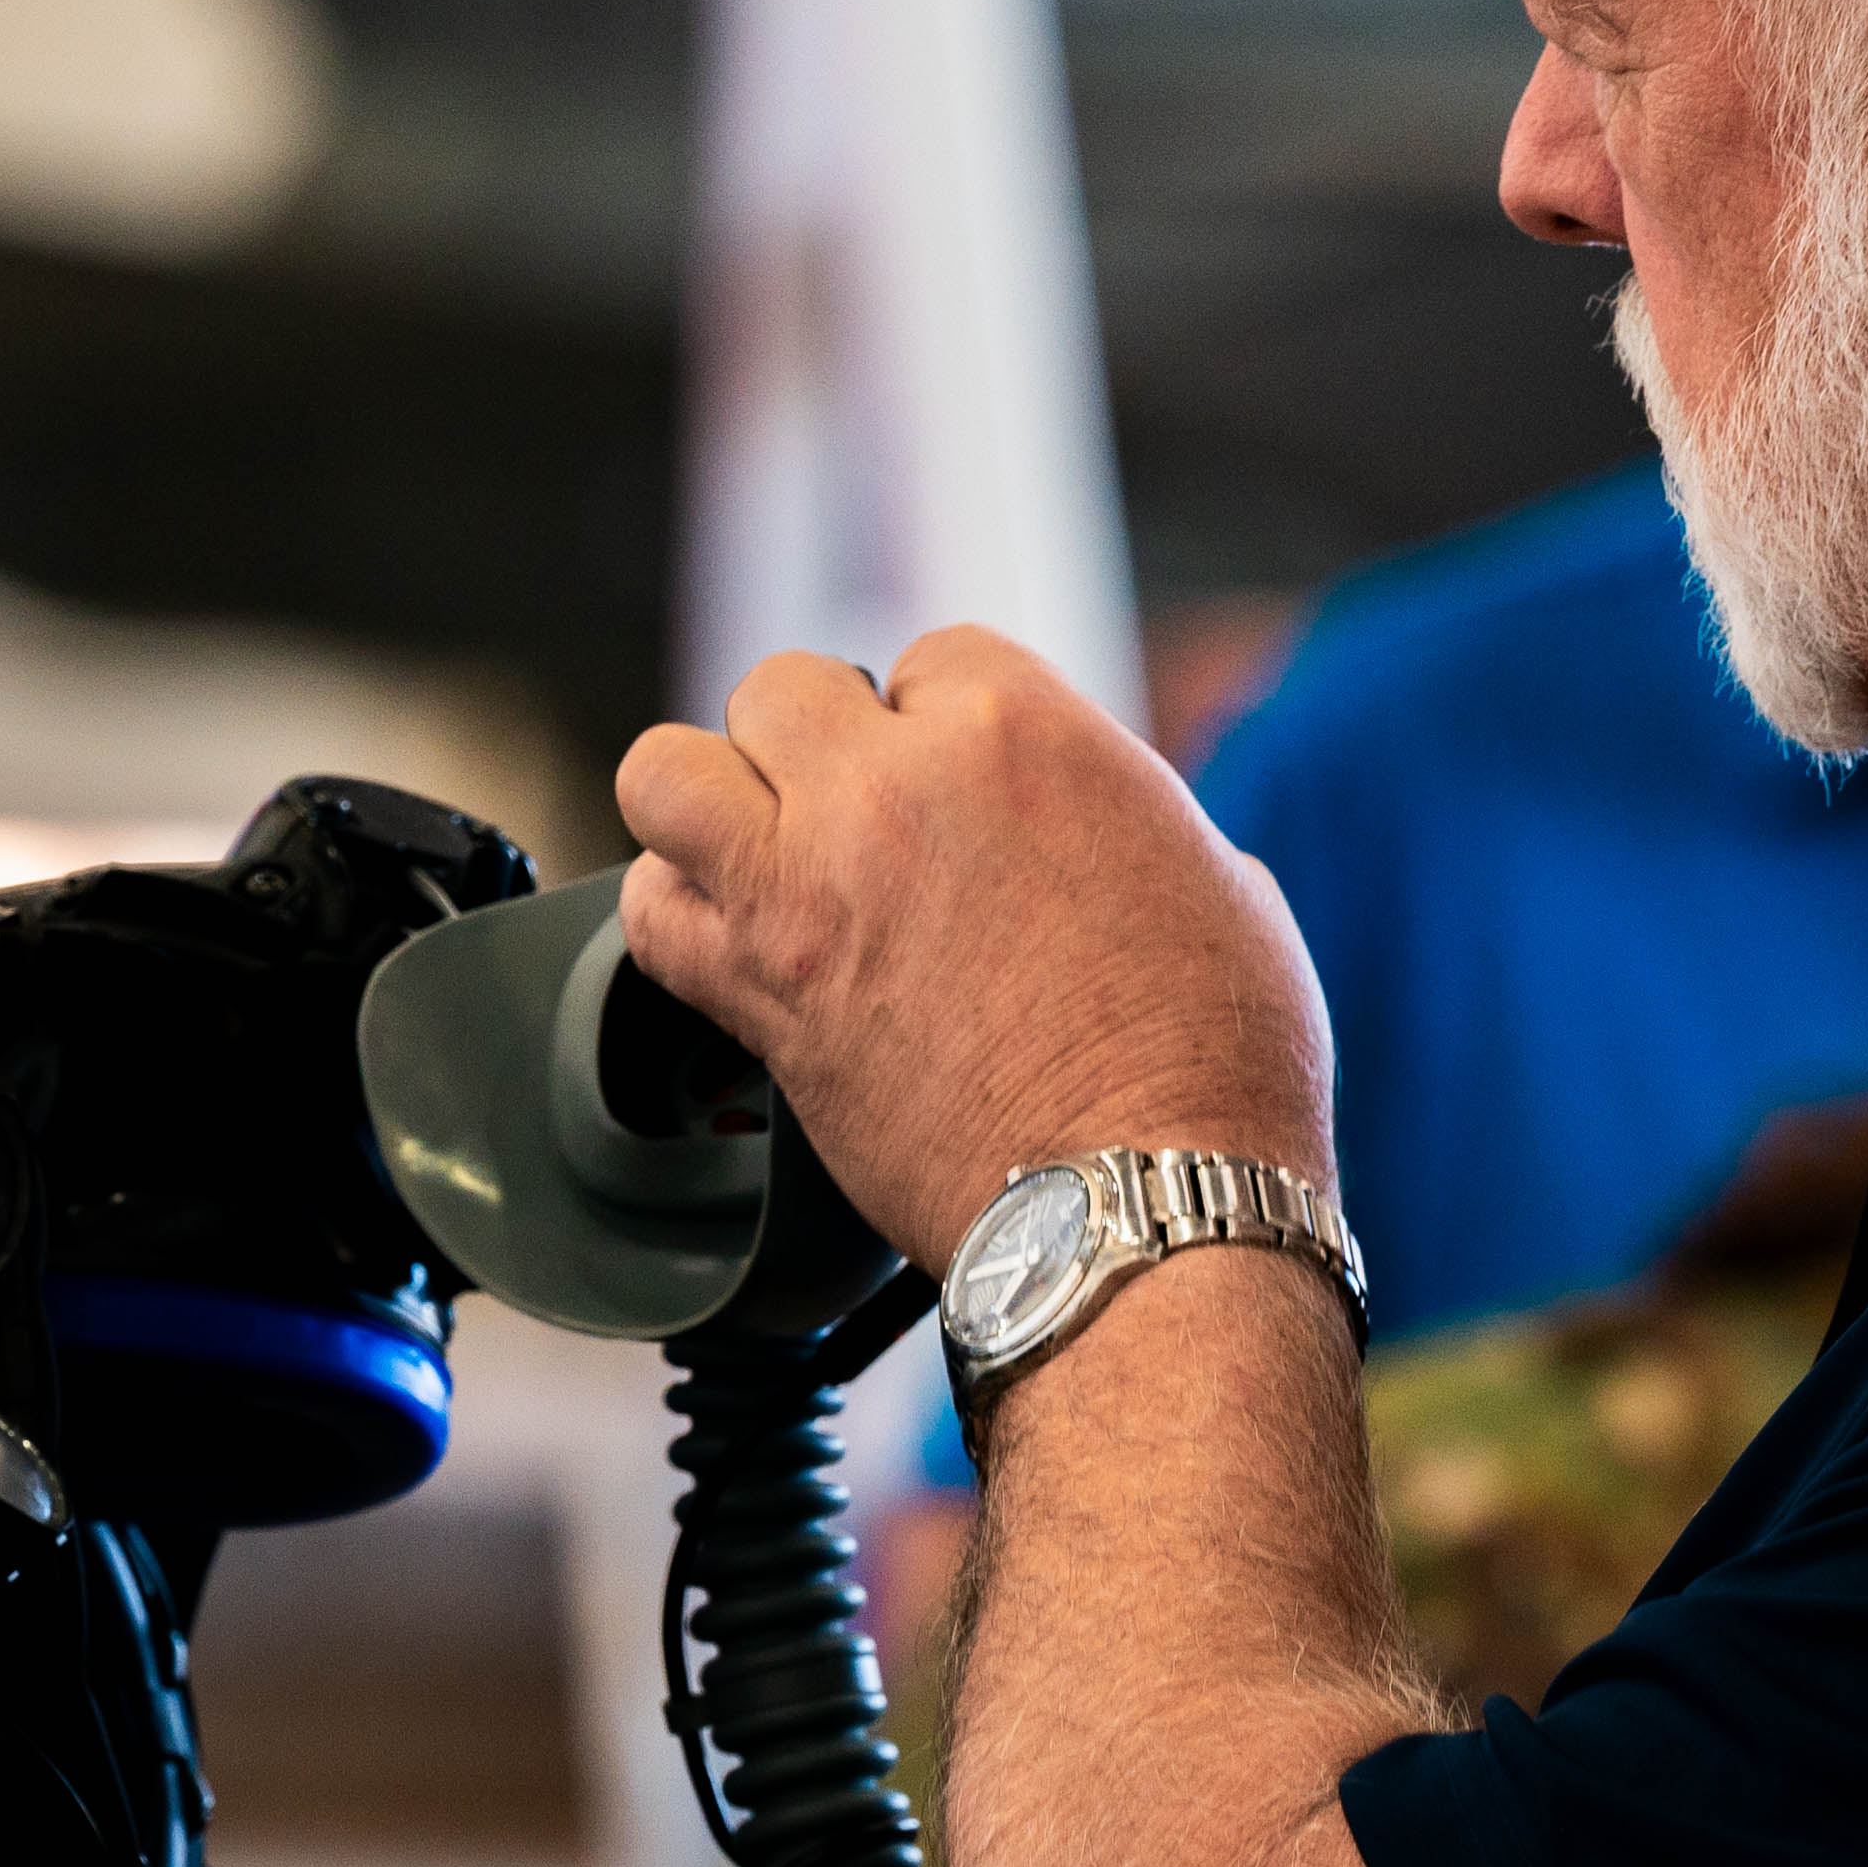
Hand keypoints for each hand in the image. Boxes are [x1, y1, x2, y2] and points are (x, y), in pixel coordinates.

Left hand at [616, 627, 1334, 1267]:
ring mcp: (809, 884)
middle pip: (782, 689)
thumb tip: (1093, 827)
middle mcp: (894, 785)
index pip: (931, 661)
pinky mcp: (759, 994)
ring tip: (756, 853)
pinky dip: (675, 918)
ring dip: (707, 804)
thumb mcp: (1220, 878)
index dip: (944, 728)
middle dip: (816, 746)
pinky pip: (647, 912)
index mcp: (1021, 728)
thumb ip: (1121, 816)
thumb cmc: (1213, 1060)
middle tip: (857, 821)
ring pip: (666, 771)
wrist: (1147, 1205)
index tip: (963, 796)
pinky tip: (728, 941)